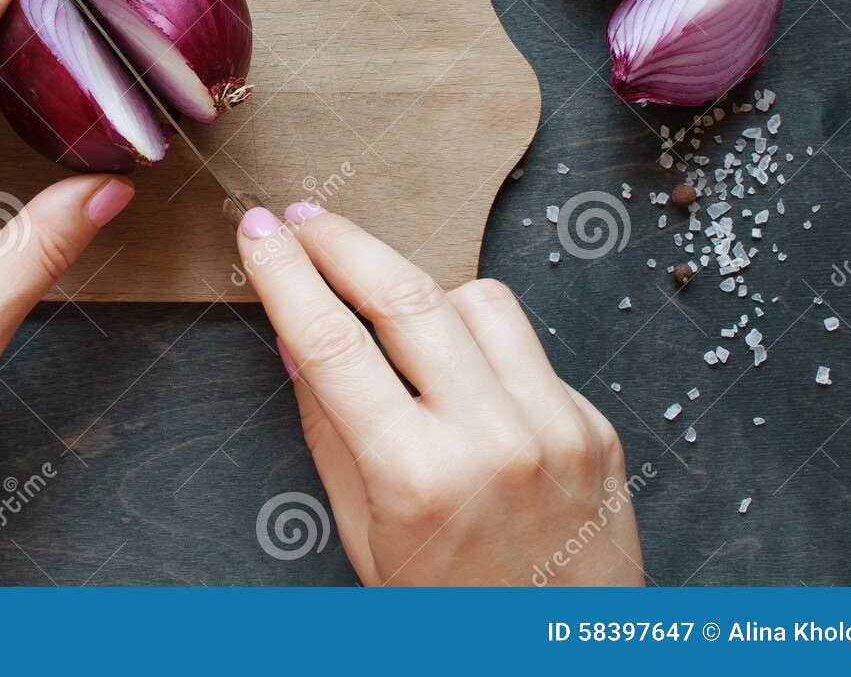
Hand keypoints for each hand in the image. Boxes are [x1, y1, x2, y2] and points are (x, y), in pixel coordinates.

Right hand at [238, 203, 643, 585]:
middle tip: (303, 217)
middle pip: (406, 295)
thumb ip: (329, 431)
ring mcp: (556, 427)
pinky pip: (526, 346)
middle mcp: (494, 440)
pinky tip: (456, 369)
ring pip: (477, 299)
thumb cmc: (449, 613)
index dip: (284, 274)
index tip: (257, 231)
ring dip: (420, 288)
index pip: (331, 343)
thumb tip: (296, 339)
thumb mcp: (364, 537)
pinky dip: (480, 341)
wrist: (560, 662)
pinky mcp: (592, 425)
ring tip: (383, 305)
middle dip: (343, 242)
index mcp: (418, 478)